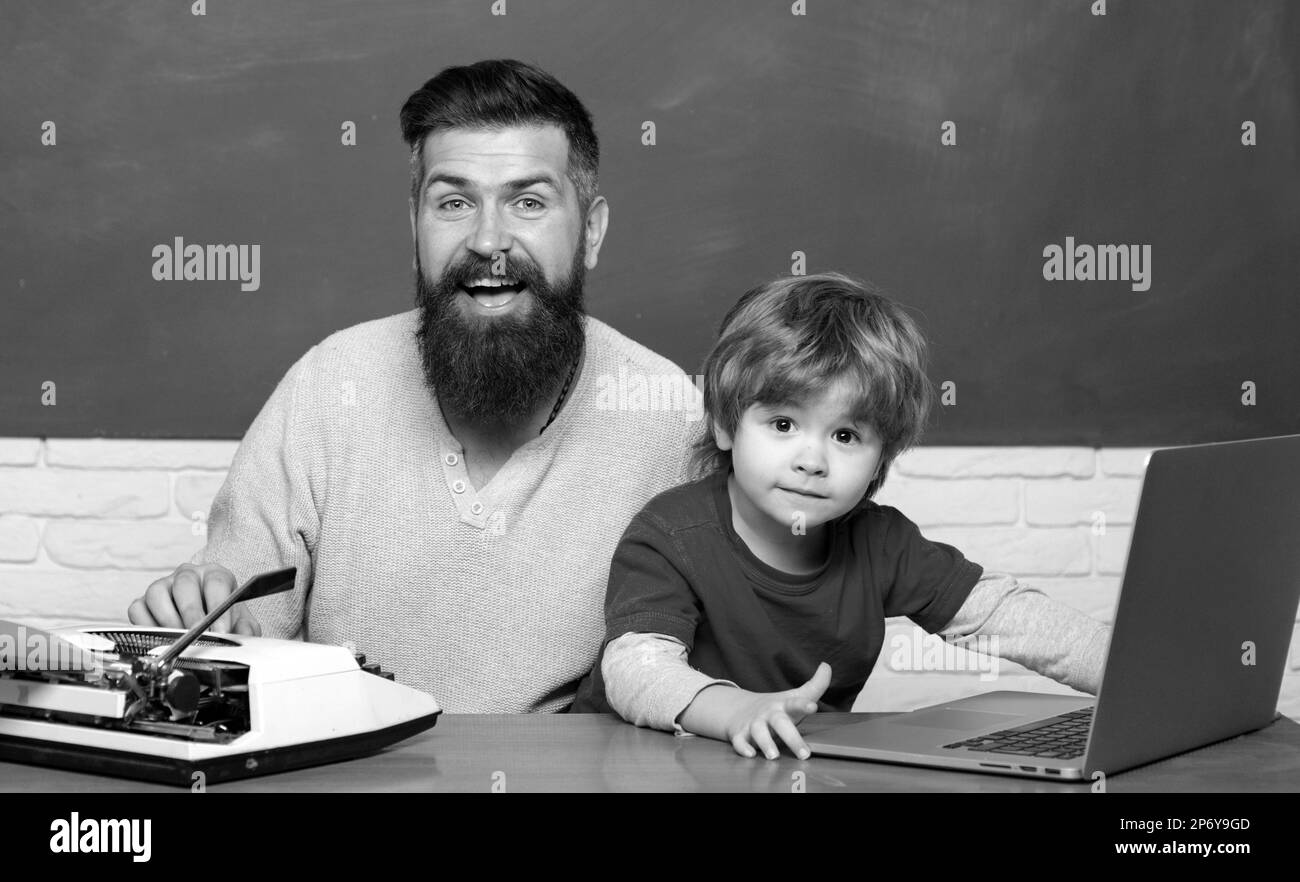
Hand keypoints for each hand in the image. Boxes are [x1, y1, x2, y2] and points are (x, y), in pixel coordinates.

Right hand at [127, 563, 261, 635]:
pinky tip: (159, 637)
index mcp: (215, 575)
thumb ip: (246, 629)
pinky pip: (138, 608)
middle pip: (184, 583)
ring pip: (157, 593)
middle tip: (197, 634)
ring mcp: (163, 586)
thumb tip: (243, 637)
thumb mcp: (241, 622)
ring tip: (178, 637)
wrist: (205, 621)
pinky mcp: (144, 601)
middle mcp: (187, 575)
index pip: (216, 582)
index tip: (221, 631)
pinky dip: (145, 624)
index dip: (219, 607)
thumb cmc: (223, 618)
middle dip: (191, 612)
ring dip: (167, 618)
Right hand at [682, 662, 831, 760]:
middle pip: (780, 723)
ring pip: (759, 733)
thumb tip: (827, 665)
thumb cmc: (776, 707)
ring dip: (766, 743)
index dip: (803, 704)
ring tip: (774, 756)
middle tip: (804, 754)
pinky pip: (739, 742)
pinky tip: (750, 754)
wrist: (740, 709)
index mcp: (784, 705)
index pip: (795, 702)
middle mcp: (769, 714)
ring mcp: (754, 723)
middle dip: (792, 738)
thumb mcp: (795, 696)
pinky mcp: (740, 734)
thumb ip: (815, 685)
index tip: (812, 707)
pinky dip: (743, 748)